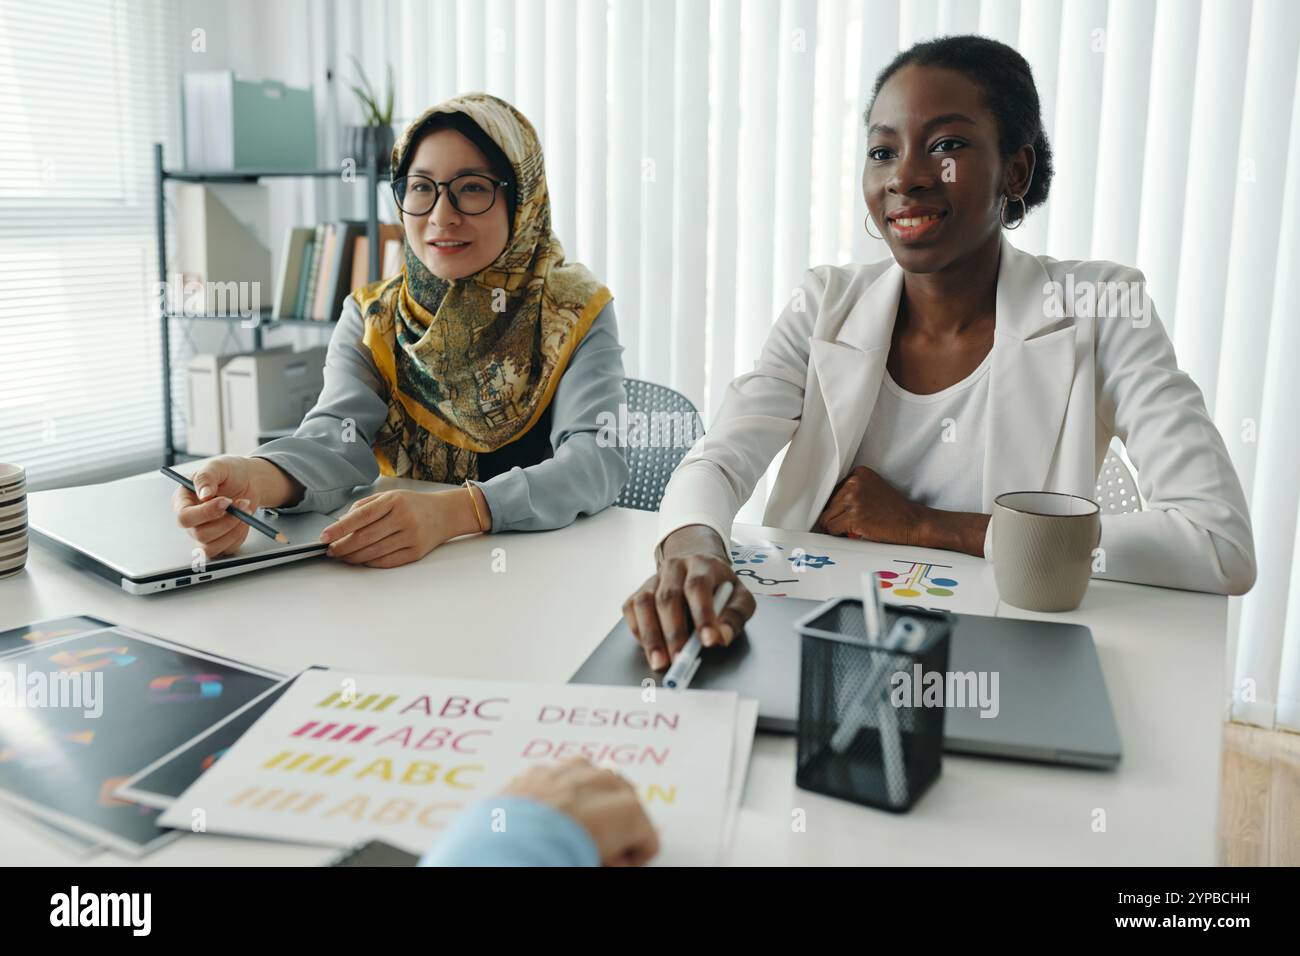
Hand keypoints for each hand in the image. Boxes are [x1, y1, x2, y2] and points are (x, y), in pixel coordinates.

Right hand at [173, 456, 264, 558]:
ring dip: (234, 530)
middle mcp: (191, 521)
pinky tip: (245, 519)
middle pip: (201, 535)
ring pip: (213, 547)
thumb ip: (207, 477)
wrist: (247, 480)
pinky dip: (240, 535)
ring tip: (246, 510)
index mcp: (183, 502)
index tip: (227, 501)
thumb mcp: (218, 466)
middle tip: (244, 503)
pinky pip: (228, 548)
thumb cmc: (228, 472)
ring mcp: (204, 533)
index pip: (185, 517)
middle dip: (226, 521)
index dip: (206, 513)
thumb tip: (204, 494)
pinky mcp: (220, 541)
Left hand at [318, 488, 483, 567]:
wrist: (445, 514)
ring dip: (353, 557)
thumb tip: (340, 524)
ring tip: (343, 556)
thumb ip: (364, 507)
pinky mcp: (416, 552)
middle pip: (364, 537)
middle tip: (330, 550)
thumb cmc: (412, 504)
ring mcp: (411, 537)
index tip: (324, 537)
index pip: (361, 517)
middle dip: (342, 547)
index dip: (339, 529)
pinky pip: (386, 561)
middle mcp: (404, 518)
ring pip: (373, 552)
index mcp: (394, 501)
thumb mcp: (390, 496)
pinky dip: (370, 562)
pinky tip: (361, 560)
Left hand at [501, 758, 658, 866]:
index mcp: (626, 808)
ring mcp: (568, 770)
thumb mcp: (597, 863)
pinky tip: (549, 816)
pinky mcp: (537, 770)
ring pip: (595, 778)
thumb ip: (616, 859)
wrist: (500, 851)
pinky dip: (561, 792)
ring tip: (573, 830)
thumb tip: (614, 859)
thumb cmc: (552, 858)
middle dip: (616, 824)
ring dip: (591, 800)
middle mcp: (601, 780)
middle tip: (596, 849)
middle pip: (627, 799)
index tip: (613, 865)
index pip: (648, 837)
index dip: (631, 858)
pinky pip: (561, 775)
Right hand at [622, 525, 755, 670]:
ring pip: (644, 603)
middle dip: (674, 633)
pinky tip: (649, 648)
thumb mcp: (739, 597)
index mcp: (701, 565)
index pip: (698, 586)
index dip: (703, 614)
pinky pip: (631, 610)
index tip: (709, 641)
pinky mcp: (639, 592)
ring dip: (651, 636)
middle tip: (681, 660)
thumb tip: (721, 638)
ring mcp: (653, 579)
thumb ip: (734, 617)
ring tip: (660, 662)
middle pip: (667, 597)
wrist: (697, 565)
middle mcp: (674, 568)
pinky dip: (638, 632)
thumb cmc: (719, 586)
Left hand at [813, 465, 927, 545]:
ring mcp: (854, 499)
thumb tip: (826, 506)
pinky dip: (837, 534)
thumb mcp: (871, 490)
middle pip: (829, 503)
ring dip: (835, 526)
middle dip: (835, 516)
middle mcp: (855, 483)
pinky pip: (832, 528)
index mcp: (859, 473)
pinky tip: (849, 534)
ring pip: (827, 517)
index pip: (833, 490)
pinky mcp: (854, 516)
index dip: (837, 505)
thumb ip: (852, 492)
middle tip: (848, 524)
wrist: (912, 522)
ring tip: (849, 529)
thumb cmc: (893, 510)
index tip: (841, 513)